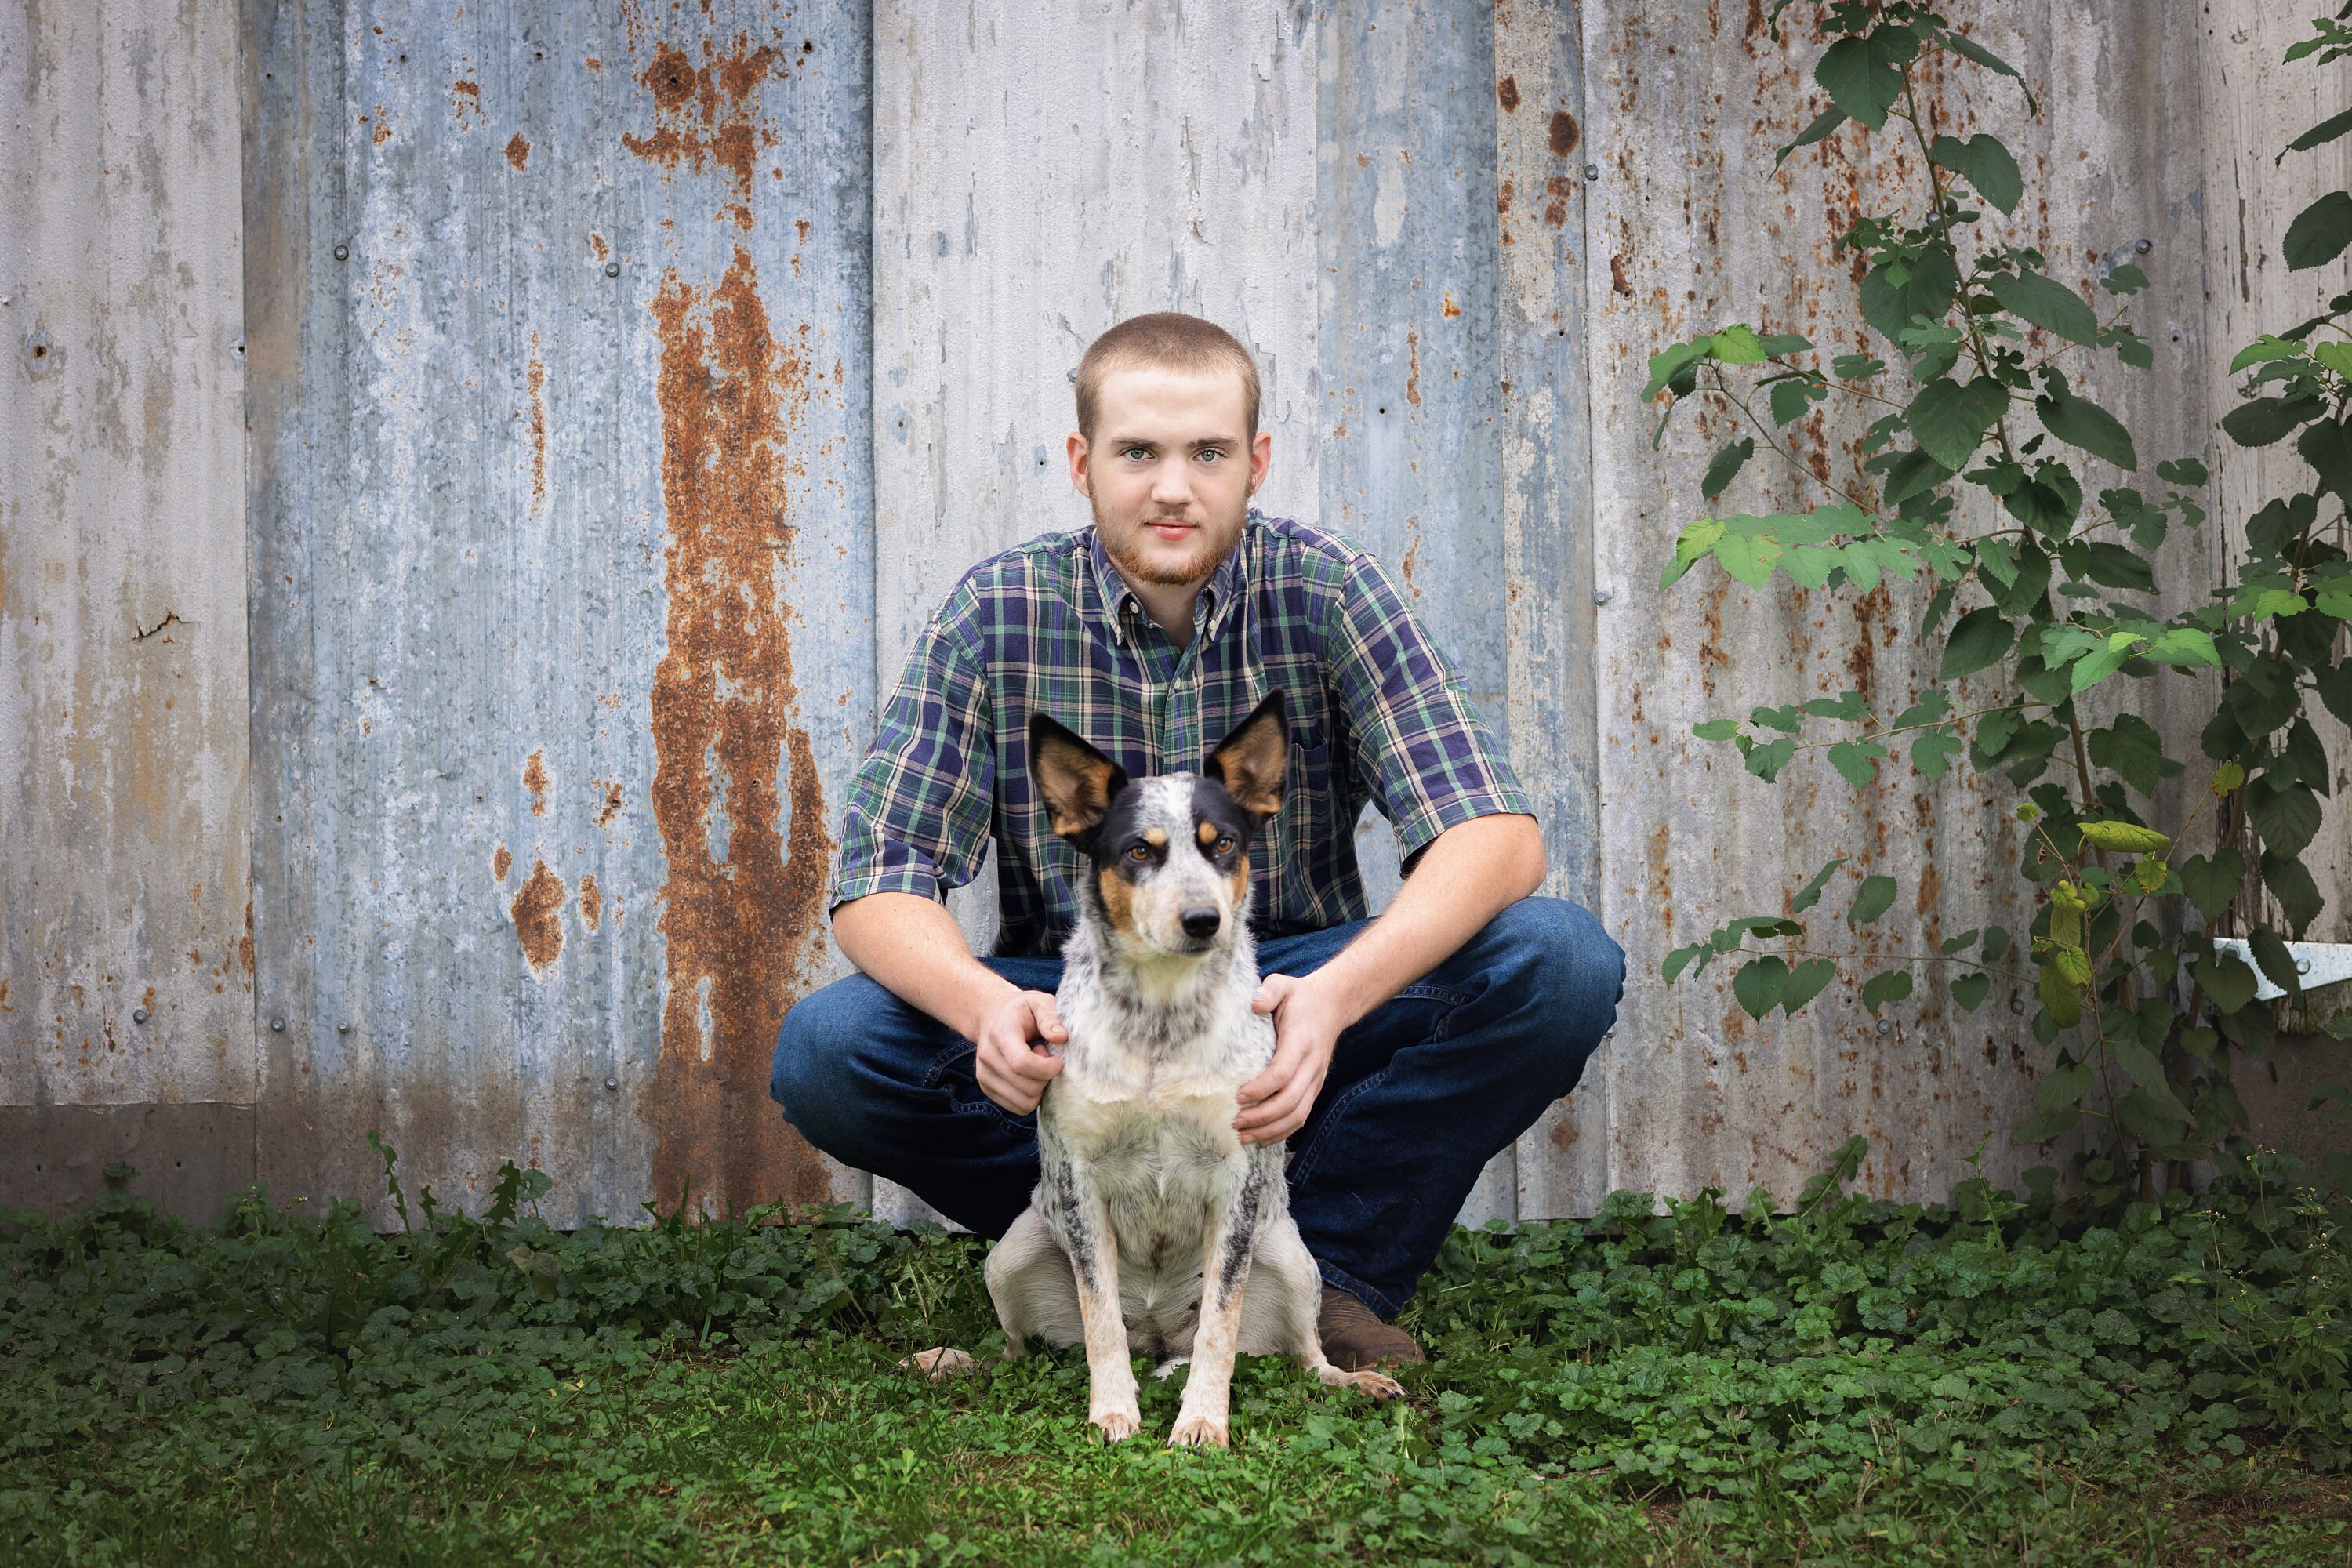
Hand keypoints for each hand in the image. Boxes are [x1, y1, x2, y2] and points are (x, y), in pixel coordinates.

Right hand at [973, 989, 1067, 1114]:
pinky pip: (1018, 1107)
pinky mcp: (987, 1088)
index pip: (1021, 1064)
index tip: (1058, 1061)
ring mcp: (984, 1075)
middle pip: (1026, 1087)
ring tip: (1036, 1067)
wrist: (990, 1016)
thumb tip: (1061, 1037)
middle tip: (1046, 1058)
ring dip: (1039, 1089)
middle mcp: (988, 1057)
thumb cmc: (1020, 1010)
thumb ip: (1051, 1017)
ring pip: (1024, 1103)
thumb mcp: (1038, 1002)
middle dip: (1046, 1078)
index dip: (1047, 1068)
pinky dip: (1030, 1096)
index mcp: (1001, 1034)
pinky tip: (1028, 1076)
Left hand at [1235, 973, 1343, 1144]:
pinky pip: (1302, 1116)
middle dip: (1261, 1117)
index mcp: (1301, 1042)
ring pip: (1298, 1115)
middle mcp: (1311, 1065)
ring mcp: (1315, 1079)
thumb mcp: (1283, 985)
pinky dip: (1283, 1131)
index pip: (1282, 1074)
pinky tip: (1263, 1138)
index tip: (1238, 1096)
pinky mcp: (1314, 1087)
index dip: (1261, 1089)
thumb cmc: (1301, 997)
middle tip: (1236, 1122)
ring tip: (1244, 1137)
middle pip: (1290, 1102)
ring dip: (1271, 1130)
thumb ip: (1269, 992)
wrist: (1333, 1005)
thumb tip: (1255, 1005)